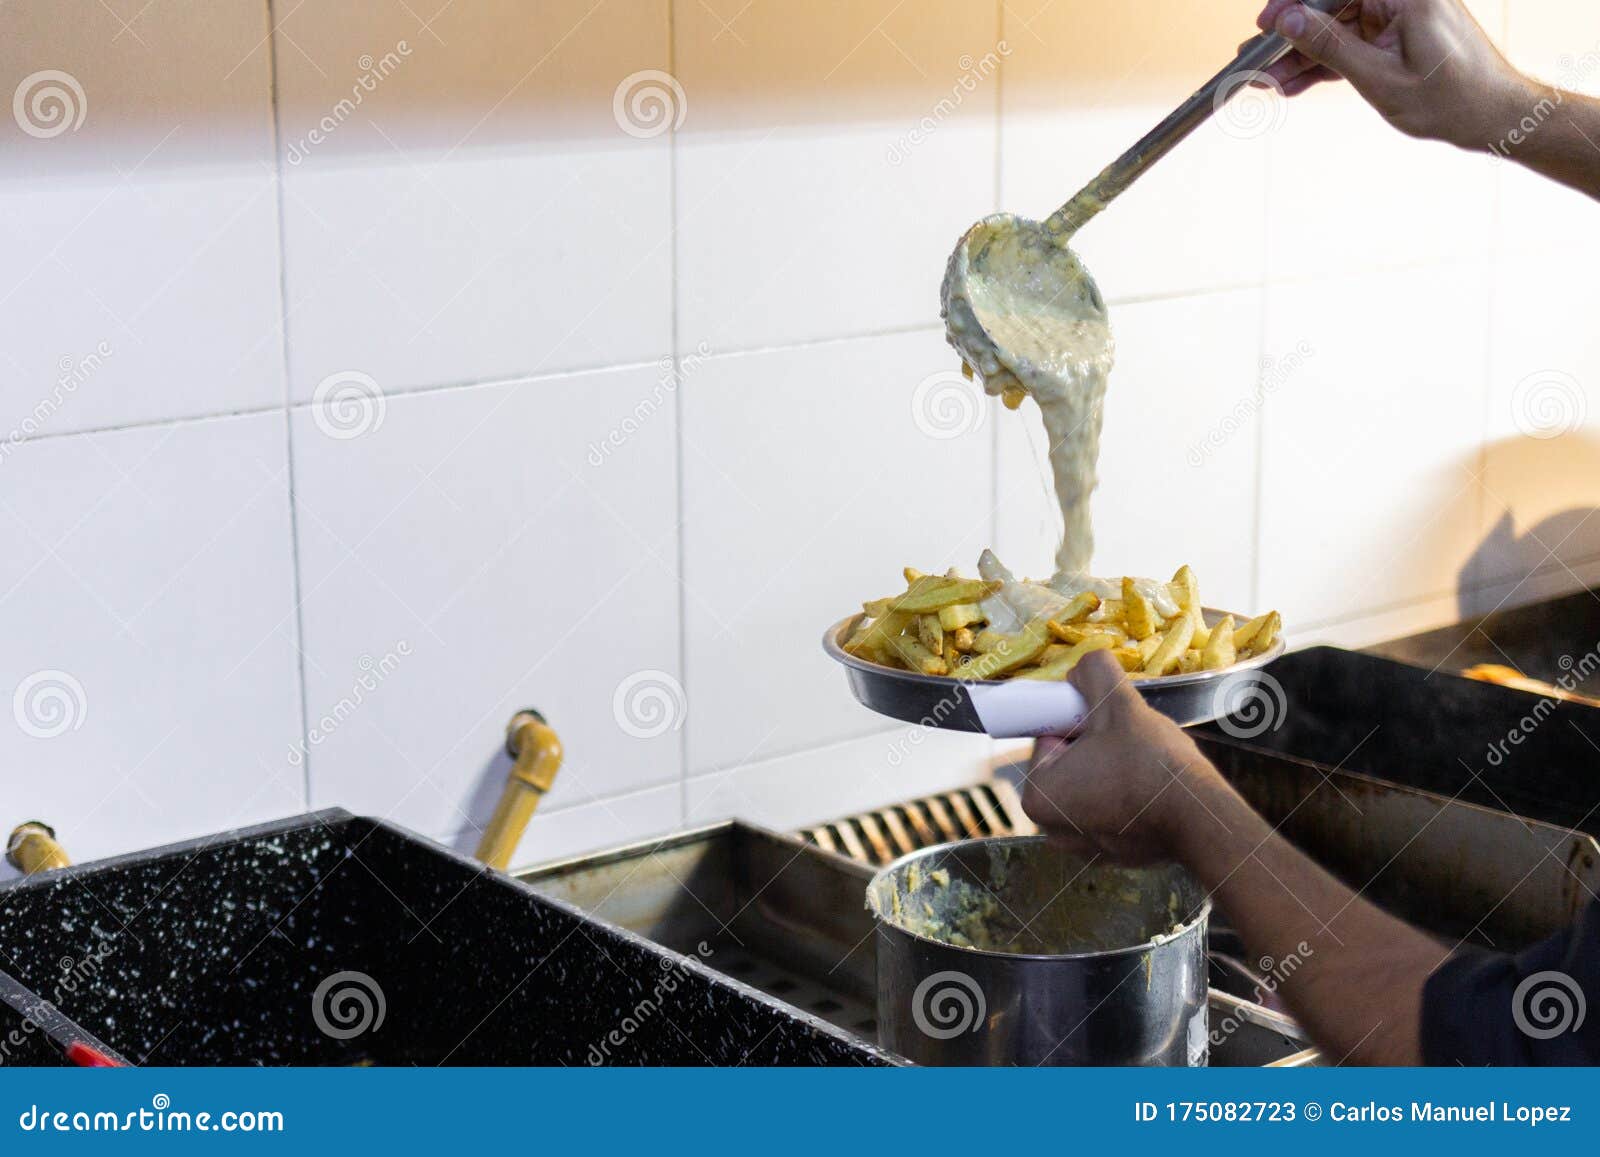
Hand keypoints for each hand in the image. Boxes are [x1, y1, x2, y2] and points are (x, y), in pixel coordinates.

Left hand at [1021, 650, 1225, 864]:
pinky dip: (1125, 798)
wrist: (1202, 818)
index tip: (1106, 724)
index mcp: (1038, 798)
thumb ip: (1094, 673)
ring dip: (1110, 771)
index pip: (1048, 739)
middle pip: (1067, 766)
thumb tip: (1083, 665)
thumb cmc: (1152, 764)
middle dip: (1093, 749)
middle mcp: (1052, 831)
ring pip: (1091, 787)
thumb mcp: (1118, 703)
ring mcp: (1083, 849)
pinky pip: (1111, 811)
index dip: (1077, 722)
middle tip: (1126, 742)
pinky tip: (1150, 789)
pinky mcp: (1114, 858)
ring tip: (1141, 764)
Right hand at [1253, 0, 1535, 150]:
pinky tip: (1295, 83)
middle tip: (1258, 64)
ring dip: (1303, 55)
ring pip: (1335, 26)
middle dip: (1293, 36)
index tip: (1266, 25)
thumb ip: (1331, 46)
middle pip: (1331, 5)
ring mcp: (1398, 12)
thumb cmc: (1450, 99)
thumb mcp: (1379, 78)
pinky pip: (1350, 40)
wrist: (1492, 116)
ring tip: (1270, 83)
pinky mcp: (1395, 31)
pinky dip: (1325, 62)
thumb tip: (1287, 19)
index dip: (1296, 5)